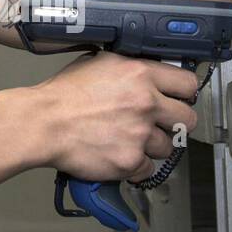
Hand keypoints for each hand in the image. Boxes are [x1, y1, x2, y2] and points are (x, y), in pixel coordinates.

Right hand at [33, 51, 198, 183]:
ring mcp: (140, 134)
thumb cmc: (63, 94)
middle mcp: (146, 103)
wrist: (43, 123)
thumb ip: (130, 68)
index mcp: (141, 74)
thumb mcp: (100, 62)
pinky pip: (147, 169)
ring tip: (131, 141)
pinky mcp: (130, 161)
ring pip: (168, 147)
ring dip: (153, 146)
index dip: (183, 94)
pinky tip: (120, 156)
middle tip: (160, 125)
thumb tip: (147, 72)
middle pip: (187, 120)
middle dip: (175, 124)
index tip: (177, 99)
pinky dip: (136, 166)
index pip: (188, 84)